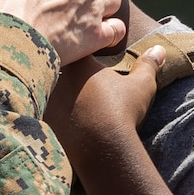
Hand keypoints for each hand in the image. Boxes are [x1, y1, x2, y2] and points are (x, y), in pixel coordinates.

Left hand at [45, 44, 165, 157]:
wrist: (104, 147)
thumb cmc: (122, 112)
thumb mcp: (141, 86)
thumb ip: (147, 65)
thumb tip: (159, 49)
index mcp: (78, 63)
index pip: (71, 47)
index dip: (75, 49)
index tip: (80, 57)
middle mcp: (56, 75)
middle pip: (49, 63)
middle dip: (54, 67)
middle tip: (62, 76)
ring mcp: (45, 96)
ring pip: (38, 86)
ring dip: (44, 89)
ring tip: (53, 97)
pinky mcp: (39, 117)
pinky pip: (34, 110)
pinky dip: (41, 112)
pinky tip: (49, 118)